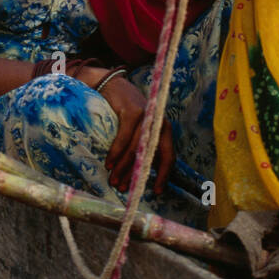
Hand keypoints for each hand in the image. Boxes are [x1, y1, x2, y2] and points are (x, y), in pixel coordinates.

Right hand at [76, 66, 174, 196]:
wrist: (114, 86)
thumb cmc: (127, 114)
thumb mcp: (139, 131)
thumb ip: (143, 149)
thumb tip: (139, 178)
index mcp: (164, 130)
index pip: (169, 156)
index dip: (164, 175)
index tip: (157, 191)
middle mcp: (159, 123)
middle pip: (151, 155)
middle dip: (136, 174)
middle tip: (124, 189)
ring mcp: (147, 116)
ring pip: (135, 148)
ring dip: (123, 167)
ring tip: (113, 180)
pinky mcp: (133, 111)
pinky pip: (124, 137)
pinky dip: (116, 152)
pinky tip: (109, 163)